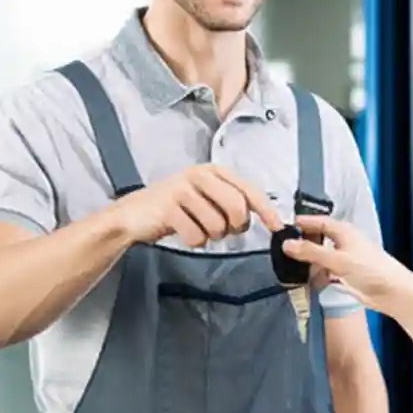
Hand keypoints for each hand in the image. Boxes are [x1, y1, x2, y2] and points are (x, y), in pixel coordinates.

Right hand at [109, 164, 283, 246]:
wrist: (134, 214)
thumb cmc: (177, 208)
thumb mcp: (207, 198)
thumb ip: (234, 202)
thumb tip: (268, 218)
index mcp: (214, 171)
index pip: (250, 191)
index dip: (267, 211)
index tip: (278, 228)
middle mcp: (200, 175)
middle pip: (237, 209)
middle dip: (235, 227)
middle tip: (223, 230)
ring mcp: (183, 189)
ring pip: (217, 226)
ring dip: (210, 235)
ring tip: (196, 227)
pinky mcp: (168, 208)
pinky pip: (196, 236)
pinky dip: (193, 241)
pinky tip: (182, 232)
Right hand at [281, 216, 412, 315]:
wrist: (391, 292)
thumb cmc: (372, 270)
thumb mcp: (337, 259)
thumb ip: (311, 252)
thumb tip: (288, 244)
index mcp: (344, 231)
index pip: (319, 222)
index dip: (303, 223)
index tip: (285, 227)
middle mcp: (343, 243)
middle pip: (318, 240)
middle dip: (303, 245)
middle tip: (284, 250)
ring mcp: (344, 259)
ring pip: (320, 258)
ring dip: (309, 263)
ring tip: (292, 268)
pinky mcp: (345, 275)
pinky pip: (325, 273)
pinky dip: (317, 276)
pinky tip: (309, 281)